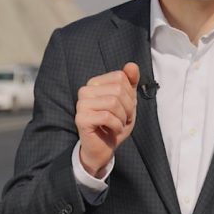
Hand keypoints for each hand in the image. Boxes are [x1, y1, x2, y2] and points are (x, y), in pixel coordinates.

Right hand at [75, 62, 138, 177]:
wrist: (103, 148)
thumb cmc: (115, 124)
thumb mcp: (127, 102)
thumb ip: (130, 82)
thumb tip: (132, 65)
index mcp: (94, 83)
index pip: (120, 77)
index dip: (130, 95)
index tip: (125, 108)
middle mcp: (85, 91)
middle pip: (118, 89)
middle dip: (128, 107)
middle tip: (123, 119)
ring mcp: (81, 104)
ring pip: (113, 102)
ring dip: (122, 118)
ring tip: (118, 124)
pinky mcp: (81, 119)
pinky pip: (107, 116)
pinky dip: (117, 125)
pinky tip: (114, 130)